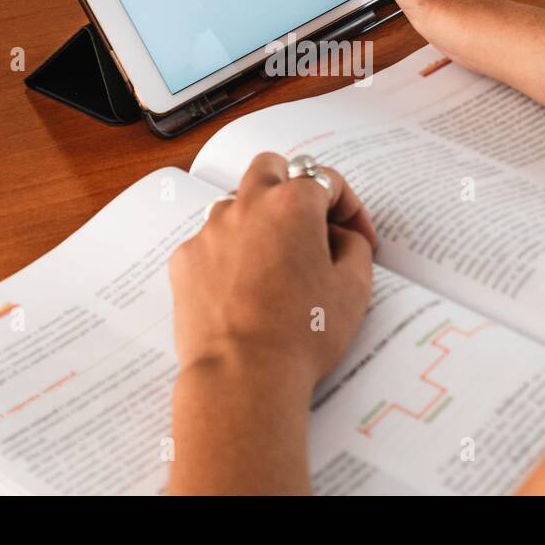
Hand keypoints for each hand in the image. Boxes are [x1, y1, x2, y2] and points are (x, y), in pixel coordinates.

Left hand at [169, 153, 375, 389]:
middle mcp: (248, 206)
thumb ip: (355, 246)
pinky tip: (243, 288)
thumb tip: (342, 237)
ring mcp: (210, 231)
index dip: (351, 207)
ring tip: (275, 261)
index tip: (357, 237)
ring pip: (236, 203)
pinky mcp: (186, 259)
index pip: (328, 180)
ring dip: (258, 219)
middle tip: (310, 223)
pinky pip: (210, 241)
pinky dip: (228, 254)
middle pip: (271, 168)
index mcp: (294, 204)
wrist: (243, 375)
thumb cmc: (303, 334)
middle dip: (293, 185)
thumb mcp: (354, 288)